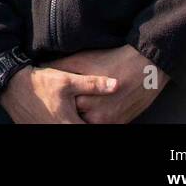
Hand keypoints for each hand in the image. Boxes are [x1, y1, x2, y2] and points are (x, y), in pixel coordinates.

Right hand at [0, 64, 117, 123]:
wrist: (11, 85)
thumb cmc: (40, 82)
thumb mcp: (67, 80)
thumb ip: (92, 84)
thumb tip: (116, 85)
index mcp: (69, 123)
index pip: (92, 128)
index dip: (97, 122)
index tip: (100, 116)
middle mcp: (57, 131)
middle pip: (79, 128)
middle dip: (86, 120)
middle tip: (85, 113)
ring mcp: (45, 131)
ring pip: (65, 129)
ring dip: (72, 121)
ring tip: (71, 112)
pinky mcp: (36, 129)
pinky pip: (52, 128)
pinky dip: (58, 122)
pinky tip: (58, 114)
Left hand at [44, 45, 165, 123]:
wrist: (144, 66)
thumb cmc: (110, 60)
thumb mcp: (81, 60)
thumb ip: (60, 67)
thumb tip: (41, 69)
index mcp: (84, 101)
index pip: (63, 108)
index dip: (60, 101)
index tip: (56, 96)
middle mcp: (97, 116)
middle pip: (75, 117)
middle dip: (71, 110)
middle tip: (67, 101)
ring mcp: (110, 122)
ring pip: (89, 122)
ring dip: (84, 115)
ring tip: (84, 103)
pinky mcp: (121, 124)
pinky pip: (103, 125)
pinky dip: (97, 119)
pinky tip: (95, 108)